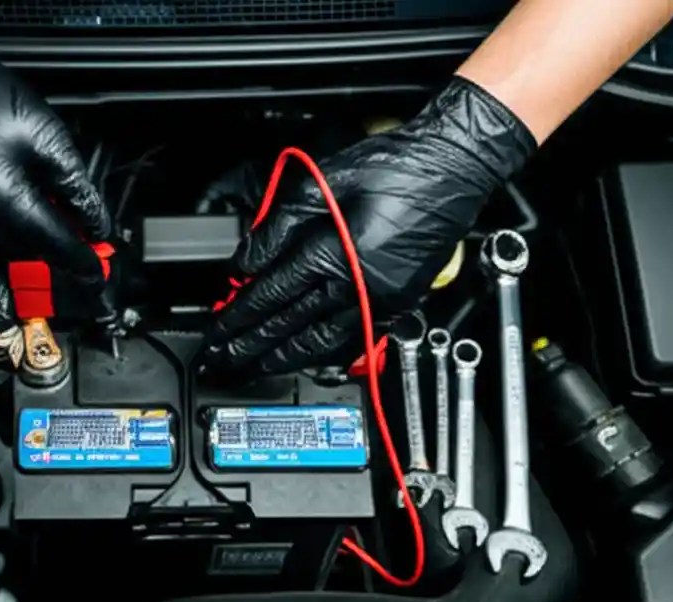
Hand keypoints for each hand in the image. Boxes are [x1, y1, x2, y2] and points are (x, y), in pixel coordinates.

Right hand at [0, 24, 112, 336]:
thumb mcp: (45, 135)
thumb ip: (75, 187)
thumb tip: (95, 223)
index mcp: (5, 201)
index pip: (56, 247)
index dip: (83, 264)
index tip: (98, 275)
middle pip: (30, 257)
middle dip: (58, 259)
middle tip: (84, 264)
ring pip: (0, 263)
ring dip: (21, 274)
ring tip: (28, 304)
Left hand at [200, 78, 535, 374]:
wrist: (454, 165)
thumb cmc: (395, 164)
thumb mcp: (321, 183)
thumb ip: (277, 226)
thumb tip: (247, 261)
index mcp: (334, 254)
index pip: (271, 295)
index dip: (239, 315)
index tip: (218, 329)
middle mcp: (358, 285)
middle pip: (291, 326)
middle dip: (252, 345)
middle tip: (224, 358)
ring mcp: (382, 298)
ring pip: (323, 341)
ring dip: (285, 356)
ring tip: (258, 365)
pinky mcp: (400, 300)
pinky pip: (355, 336)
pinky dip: (325, 349)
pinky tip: (307, 354)